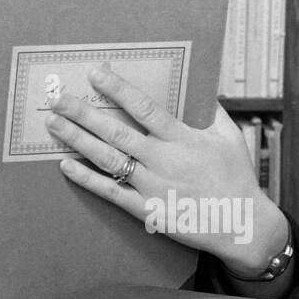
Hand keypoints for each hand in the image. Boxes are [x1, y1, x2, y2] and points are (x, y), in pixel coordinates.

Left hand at [44, 66, 288, 278]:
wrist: (244, 225)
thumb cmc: (237, 177)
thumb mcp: (230, 136)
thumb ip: (211, 108)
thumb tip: (200, 82)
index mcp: (182, 138)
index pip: (143, 107)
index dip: (117, 89)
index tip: (96, 73)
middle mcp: (164, 160)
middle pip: (116, 132)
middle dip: (84, 113)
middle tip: (58, 98)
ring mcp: (153, 186)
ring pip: (108, 159)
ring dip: (78, 140)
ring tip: (54, 124)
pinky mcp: (148, 211)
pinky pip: (111, 192)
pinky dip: (86, 179)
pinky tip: (66, 165)